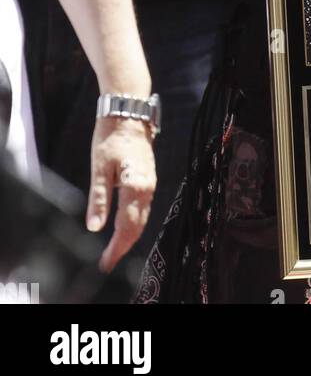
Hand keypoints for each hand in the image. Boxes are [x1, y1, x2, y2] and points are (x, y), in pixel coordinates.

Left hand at [87, 116, 156, 272]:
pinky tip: (124, 227)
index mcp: (136, 187)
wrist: (129, 112)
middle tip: (108, 263)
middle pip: (138, 226)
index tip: (106, 263)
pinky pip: (144, 208)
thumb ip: (98, 199)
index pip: (127, 227)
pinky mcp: (148, 178)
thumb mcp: (99, 168)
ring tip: (114, 250)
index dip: (116, 248)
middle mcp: (147, 188)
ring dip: (130, 236)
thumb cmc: (110, 137)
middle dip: (123, 247)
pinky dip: (135, 223)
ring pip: (143, 218)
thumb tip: (94, 228)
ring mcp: (150, 183)